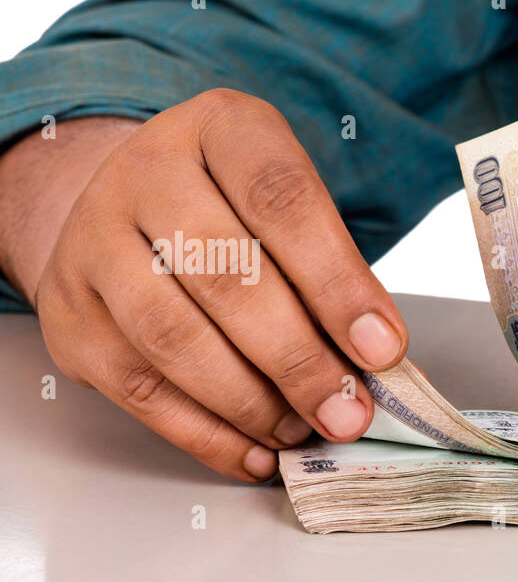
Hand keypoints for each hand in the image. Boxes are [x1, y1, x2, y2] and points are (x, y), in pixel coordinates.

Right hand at [1, 91, 407, 480]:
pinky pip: (141, 391)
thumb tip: (377, 367)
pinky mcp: (70, 318)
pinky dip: (208, 433)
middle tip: (349, 410)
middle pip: (226, 275)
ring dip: (253, 401)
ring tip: (305, 430)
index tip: (384, 349)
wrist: (128, 211)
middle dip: (300, 359)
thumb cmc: (237, 215)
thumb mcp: (292, 212)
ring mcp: (92, 244)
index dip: (338, 283)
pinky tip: (256, 451)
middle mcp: (143, 173)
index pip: (281, 199)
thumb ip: (334, 278)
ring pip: (174, 337)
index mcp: (218, 130)